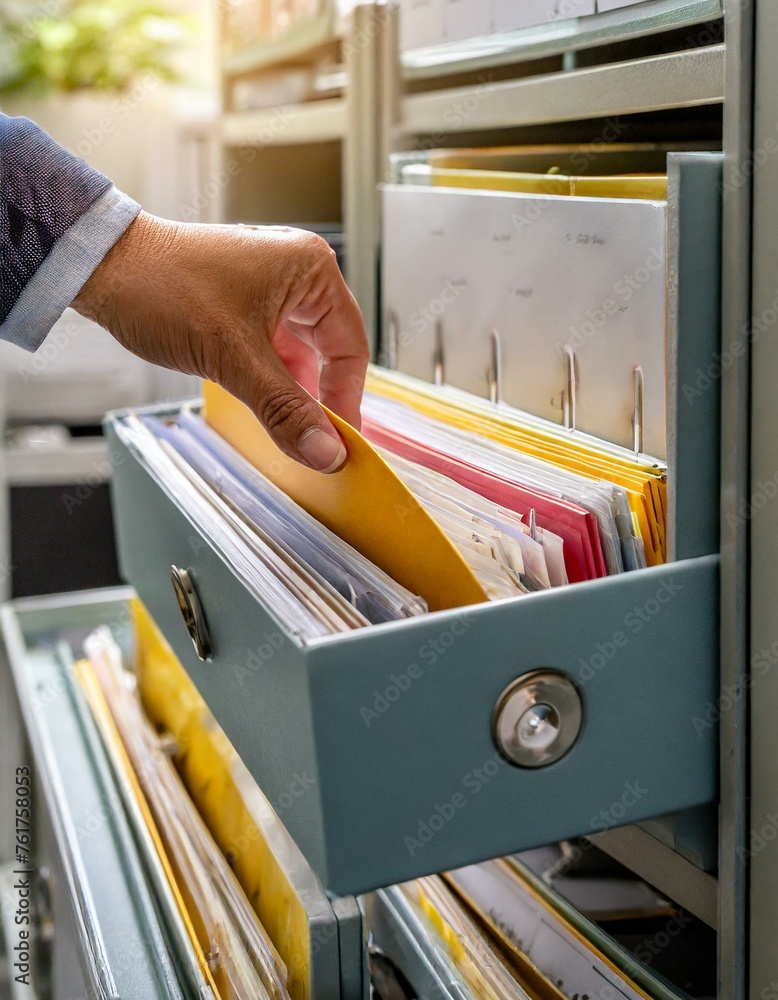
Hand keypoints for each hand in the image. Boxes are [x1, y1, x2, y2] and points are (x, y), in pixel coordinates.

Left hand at [73, 213, 368, 472]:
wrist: (102, 269)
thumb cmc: (161, 286)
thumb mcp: (234, 358)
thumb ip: (285, 409)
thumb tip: (324, 450)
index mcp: (310, 269)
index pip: (350, 348)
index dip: (346, 400)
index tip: (338, 441)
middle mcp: (297, 272)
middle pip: (329, 351)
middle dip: (318, 397)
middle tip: (315, 440)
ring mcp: (271, 286)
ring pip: (300, 354)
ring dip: (292, 391)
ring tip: (286, 426)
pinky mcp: (246, 302)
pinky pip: (273, 350)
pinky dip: (270, 379)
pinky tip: (263, 405)